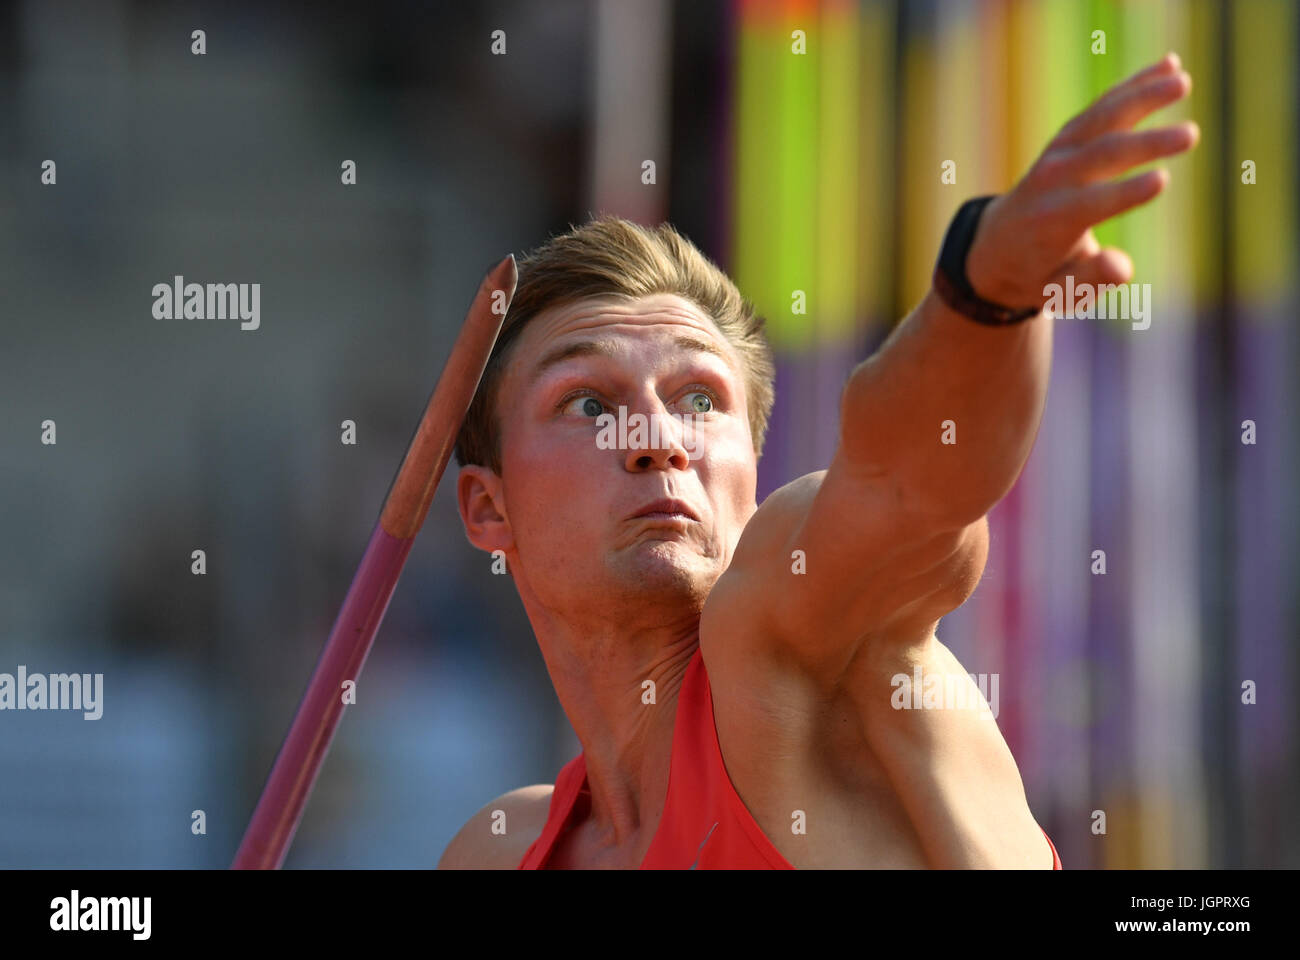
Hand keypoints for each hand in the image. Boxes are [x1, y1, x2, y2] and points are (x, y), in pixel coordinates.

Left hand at [964, 52, 1198, 310]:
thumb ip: (1091, 279)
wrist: (998, 248)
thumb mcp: (1060, 290)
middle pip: (1101, 155)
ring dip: (1142, 97)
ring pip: (1101, 118)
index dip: (1125, 195)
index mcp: (1051, 221)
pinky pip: (1102, 106)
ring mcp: (1058, 153)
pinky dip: (1133, 85)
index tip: (1162, 180)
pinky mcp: (1067, 137)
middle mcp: (1052, 180)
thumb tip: (1124, 266)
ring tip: (1183, 81)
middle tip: (1191, 135)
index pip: (1091, 205)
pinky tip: (1169, 66)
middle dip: (1145, 145)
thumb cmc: (1038, 274)